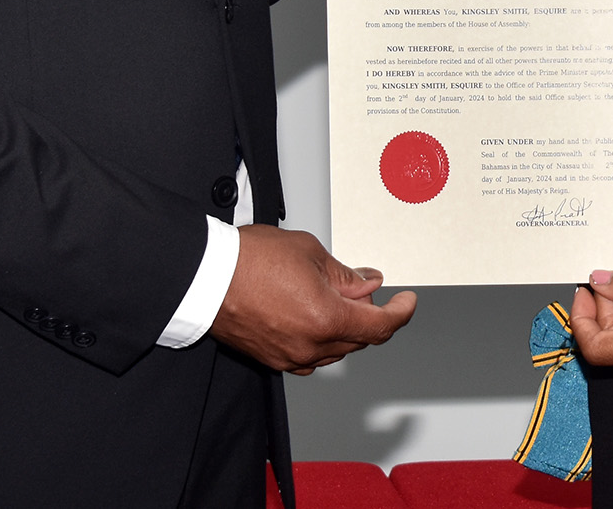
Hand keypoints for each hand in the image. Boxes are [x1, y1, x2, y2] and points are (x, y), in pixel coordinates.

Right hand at [210, 225, 418, 372]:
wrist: (206, 277)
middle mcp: (310, 345)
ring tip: (332, 294)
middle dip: (369, 313)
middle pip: (360, 339)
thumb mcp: (309, 252)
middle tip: (363, 287)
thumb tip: (367, 285)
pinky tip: (314, 314)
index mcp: (326, 318)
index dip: (400, 313)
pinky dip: (321, 337)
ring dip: (345, 326)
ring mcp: (290, 357)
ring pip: (336, 349)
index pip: (381, 326)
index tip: (407, 302)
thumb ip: (345, 275)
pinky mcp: (273, 359)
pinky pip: (310, 356)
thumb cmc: (248, 260)